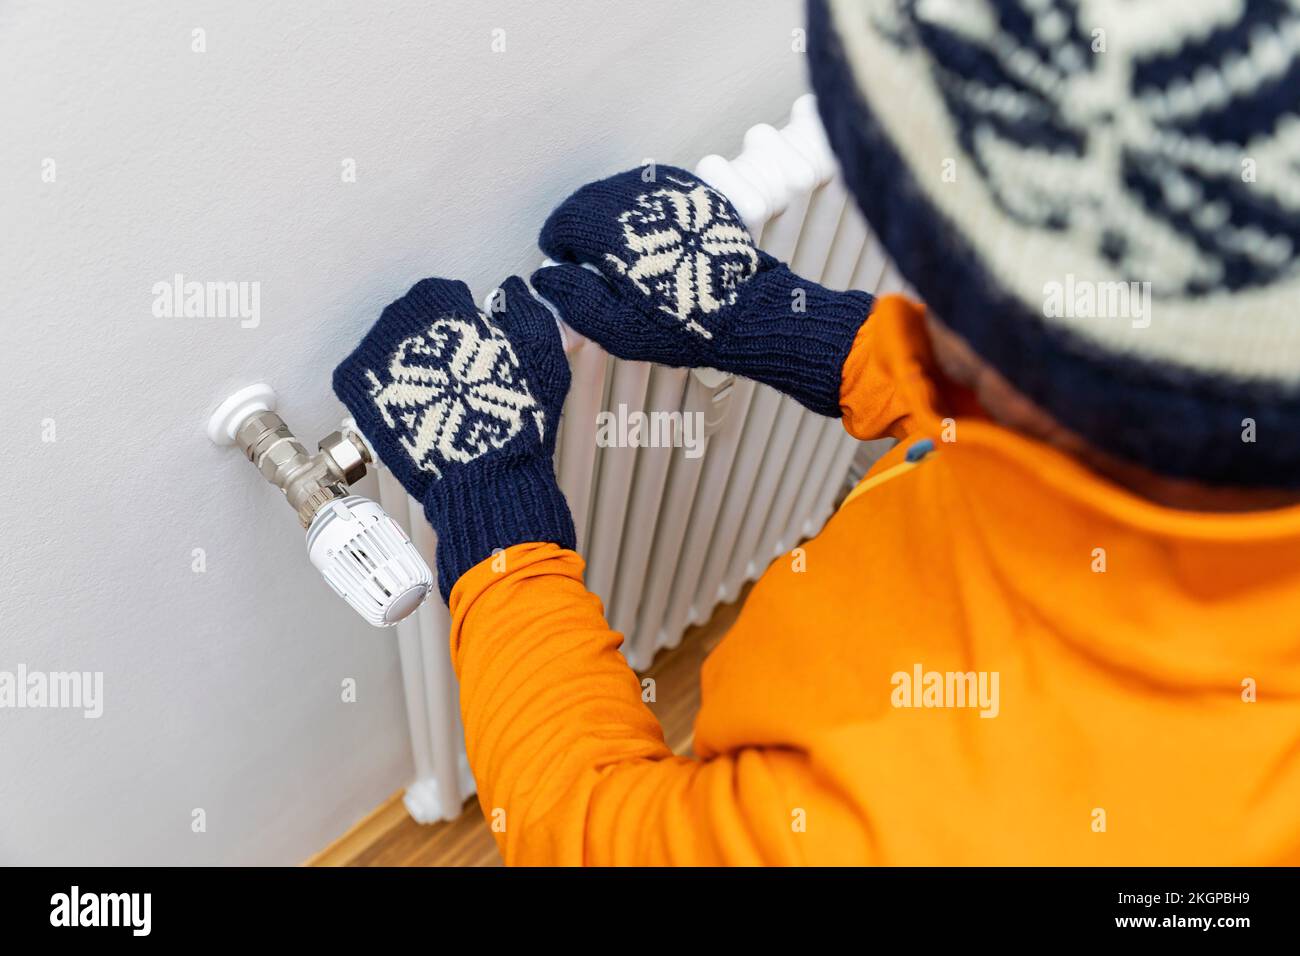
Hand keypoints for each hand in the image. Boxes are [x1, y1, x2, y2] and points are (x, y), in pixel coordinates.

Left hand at [333, 276, 574, 599]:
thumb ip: (525, 309)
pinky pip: (364, 380)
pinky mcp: (353, 387)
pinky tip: (408, 413)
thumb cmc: (514, 416)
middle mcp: (400, 318)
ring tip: (433, 403)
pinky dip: (382, 393)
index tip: (470, 349)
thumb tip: (512, 291)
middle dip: (430, 346)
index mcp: (442, 300)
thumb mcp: (542, 353)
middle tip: (453, 382)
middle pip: (411, 322)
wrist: (483, 476)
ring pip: (388, 352)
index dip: (461, 324)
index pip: (445, 295)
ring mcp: (371, 353)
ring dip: (406, 370)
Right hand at [532, 165, 873, 416]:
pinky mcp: (693, 189)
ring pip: (618, 192)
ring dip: (609, 218)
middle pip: (588, 202)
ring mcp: (667, 187)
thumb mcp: (614, 327)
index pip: (563, 222)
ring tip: (622, 254)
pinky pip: (651, 191)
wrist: (748, 310)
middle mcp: (636, 196)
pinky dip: (641, 211)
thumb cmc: (680, 325)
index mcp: (610, 229)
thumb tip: (546, 275)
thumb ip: (572, 297)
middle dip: (580, 230)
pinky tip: (653, 240)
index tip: (563, 266)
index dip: (557, 247)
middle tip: (589, 263)